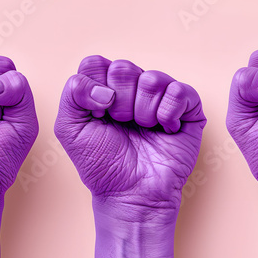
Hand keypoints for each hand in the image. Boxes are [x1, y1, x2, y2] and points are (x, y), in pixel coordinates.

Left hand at [54, 56, 204, 209]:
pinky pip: (179, 91)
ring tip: (143, 130)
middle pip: (123, 68)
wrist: (131, 194)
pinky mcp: (187, 108)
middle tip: (121, 124)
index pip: (96, 63)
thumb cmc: (102, 164)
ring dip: (142, 111)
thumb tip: (102, 86)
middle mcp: (133, 88)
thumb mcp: (70, 129)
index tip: (97, 114)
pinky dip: (167, 113)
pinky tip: (164, 130)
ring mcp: (160, 96)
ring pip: (151, 79)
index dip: (94, 88)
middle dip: (118, 102)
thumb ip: (72, 94)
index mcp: (104, 88)